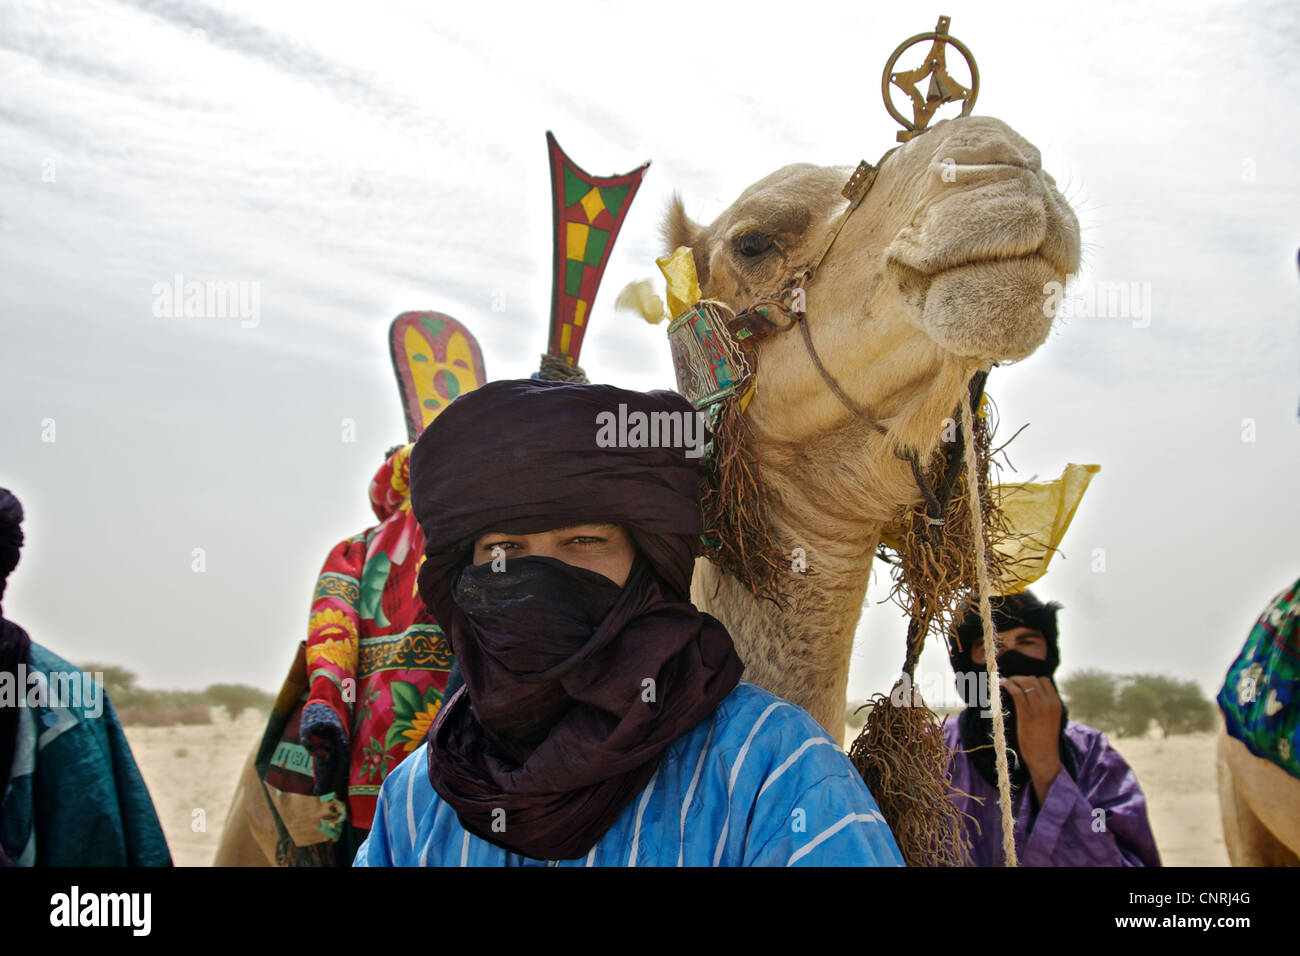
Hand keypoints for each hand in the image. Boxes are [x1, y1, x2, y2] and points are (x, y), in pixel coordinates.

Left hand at [1003, 676, 1062, 803]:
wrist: (1044, 757)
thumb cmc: (1045, 740)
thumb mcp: (1051, 720)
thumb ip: (1046, 707)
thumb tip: (1033, 695)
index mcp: (1057, 704)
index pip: (1044, 680)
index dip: (1032, 679)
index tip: (1022, 683)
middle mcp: (1049, 703)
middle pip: (1033, 680)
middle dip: (1020, 678)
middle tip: (1011, 682)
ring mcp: (1039, 707)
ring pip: (1024, 683)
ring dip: (1013, 680)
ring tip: (1005, 682)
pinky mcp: (1026, 713)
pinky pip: (1016, 691)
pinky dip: (1007, 685)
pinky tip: (1002, 685)